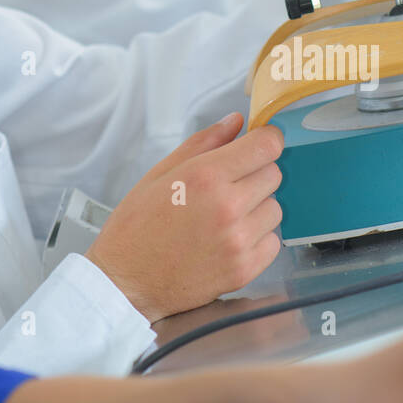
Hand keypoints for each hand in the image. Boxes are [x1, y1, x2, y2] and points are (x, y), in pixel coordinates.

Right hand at [84, 113, 282, 323]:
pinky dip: (257, 239)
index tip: (259, 143)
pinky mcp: (244, 270)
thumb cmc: (137, 225)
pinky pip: (272, 242)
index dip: (266, 140)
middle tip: (229, 184)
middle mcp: (228, 207)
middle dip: (256, 173)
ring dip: (257, 207)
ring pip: (275, 209)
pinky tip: (230, 239)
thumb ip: (203, 143)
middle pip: (274, 174)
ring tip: (226, 216)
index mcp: (206, 176)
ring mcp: (239, 241)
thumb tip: (235, 121)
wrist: (126, 281)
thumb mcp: (160, 173)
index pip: (267, 146)